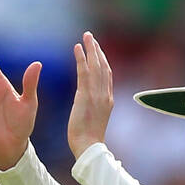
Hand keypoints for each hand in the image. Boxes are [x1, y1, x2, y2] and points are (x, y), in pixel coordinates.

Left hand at [68, 31, 112, 160]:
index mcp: (108, 101)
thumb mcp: (95, 122)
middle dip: (97, 50)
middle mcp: (105, 95)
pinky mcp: (86, 96)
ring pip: (95, 66)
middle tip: (91, 37)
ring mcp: (97, 95)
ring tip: (86, 36)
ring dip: (91, 49)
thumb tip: (89, 107)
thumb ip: (94, 110)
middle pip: (103, 67)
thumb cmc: (89, 141)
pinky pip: (84, 72)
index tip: (97, 50)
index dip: (102, 61)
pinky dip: (81, 58)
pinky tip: (77, 48)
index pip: (107, 76)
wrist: (89, 148)